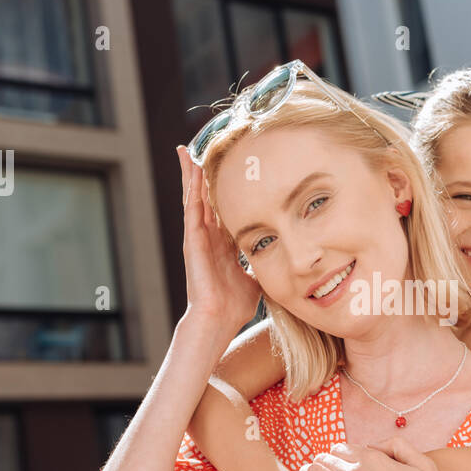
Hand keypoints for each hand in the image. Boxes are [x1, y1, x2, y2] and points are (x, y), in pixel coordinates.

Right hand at [178, 145, 259, 329]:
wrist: (219, 318)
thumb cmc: (235, 305)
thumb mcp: (256, 279)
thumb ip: (264, 266)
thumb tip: (283, 262)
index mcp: (223, 245)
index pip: (224, 212)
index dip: (226, 194)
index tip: (230, 174)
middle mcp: (209, 238)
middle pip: (206, 199)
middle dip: (204, 178)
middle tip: (201, 152)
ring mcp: (199, 237)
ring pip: (195, 198)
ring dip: (191, 175)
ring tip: (187, 152)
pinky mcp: (192, 239)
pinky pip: (191, 205)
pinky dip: (190, 185)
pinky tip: (190, 167)